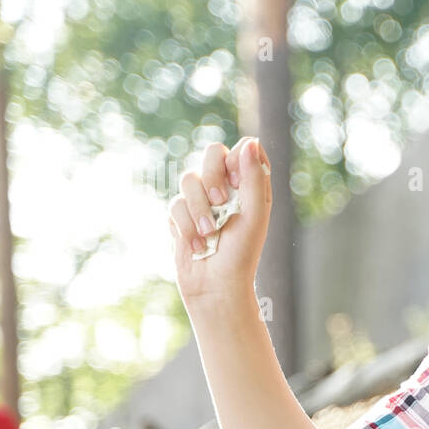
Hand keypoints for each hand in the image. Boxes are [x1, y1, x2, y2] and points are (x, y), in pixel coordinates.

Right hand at [167, 136, 271, 304]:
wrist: (215, 287)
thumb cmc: (241, 254)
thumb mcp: (254, 215)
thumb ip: (253, 178)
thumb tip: (249, 141)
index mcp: (251, 187)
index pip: (244, 150)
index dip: (237, 159)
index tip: (236, 182)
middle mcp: (228, 189)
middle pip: (212, 154)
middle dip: (211, 178)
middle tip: (220, 202)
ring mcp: (203, 201)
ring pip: (188, 180)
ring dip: (198, 209)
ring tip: (209, 234)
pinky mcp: (182, 216)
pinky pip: (174, 204)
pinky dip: (185, 226)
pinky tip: (197, 246)